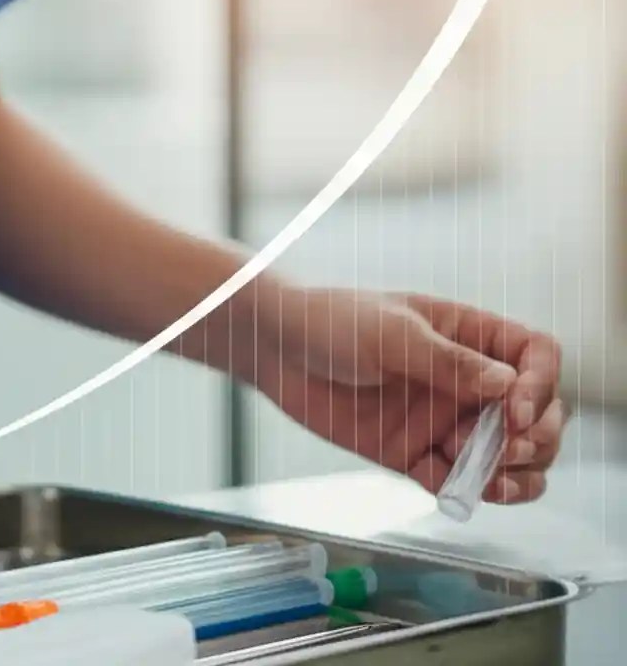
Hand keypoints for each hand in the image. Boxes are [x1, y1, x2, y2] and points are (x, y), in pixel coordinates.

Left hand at [255, 288, 566, 503]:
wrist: (275, 351)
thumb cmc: (329, 321)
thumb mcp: (391, 334)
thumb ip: (446, 361)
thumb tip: (508, 384)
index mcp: (469, 336)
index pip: (536, 357)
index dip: (541, 385)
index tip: (517, 410)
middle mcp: (464, 380)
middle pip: (536, 413)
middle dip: (537, 438)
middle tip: (508, 450)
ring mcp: (440, 418)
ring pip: (505, 455)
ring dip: (514, 473)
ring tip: (494, 480)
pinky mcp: (411, 451)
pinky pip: (455, 479)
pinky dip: (469, 491)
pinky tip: (466, 493)